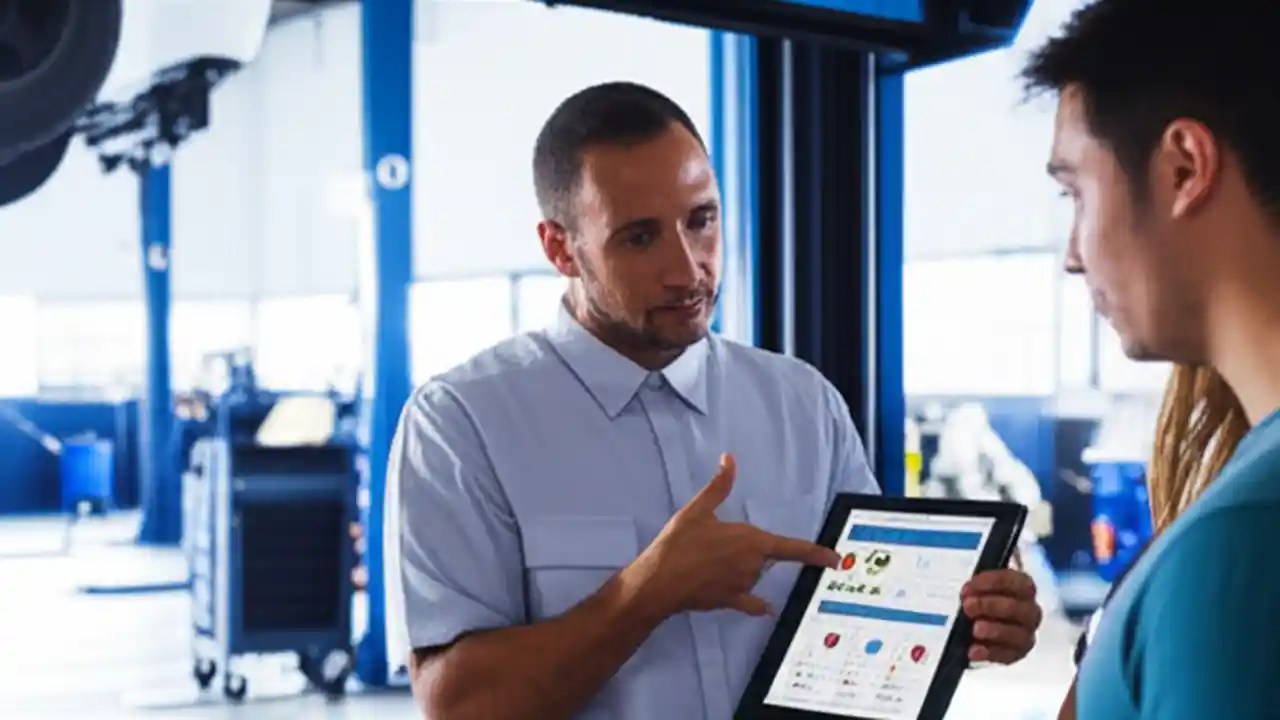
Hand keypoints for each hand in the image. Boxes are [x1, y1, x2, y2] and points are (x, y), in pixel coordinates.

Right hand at [625, 453, 839, 617]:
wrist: (659, 581)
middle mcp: (753, 565)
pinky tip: (764, 609)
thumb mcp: (698, 509)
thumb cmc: (679, 543)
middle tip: (719, 544)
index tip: (835, 559)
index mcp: (751, 541)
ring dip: (744, 567)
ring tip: (712, 559)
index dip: (815, 553)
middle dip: (752, 550)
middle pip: (766, 557)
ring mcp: (743, 585)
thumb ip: (719, 485)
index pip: (791, 548)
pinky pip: (751, 603)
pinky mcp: (730, 601)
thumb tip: (730, 459)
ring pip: (755, 574)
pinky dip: (758, 605)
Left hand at [960, 569, 1042, 663]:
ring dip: (995, 631)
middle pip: (1018, 608)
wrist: (975, 622)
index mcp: (1024, 588)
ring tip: (975, 630)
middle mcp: (1030, 611)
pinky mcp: (1016, 653)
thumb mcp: (978, 587)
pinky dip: (990, 653)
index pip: (1017, 582)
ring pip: (1019, 635)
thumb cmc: (981, 599)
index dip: (993, 583)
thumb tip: (967, 594)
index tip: (970, 587)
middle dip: (991, 606)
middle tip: (968, 606)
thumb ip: (976, 588)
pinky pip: (1008, 656)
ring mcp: (1026, 634)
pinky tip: (974, 651)